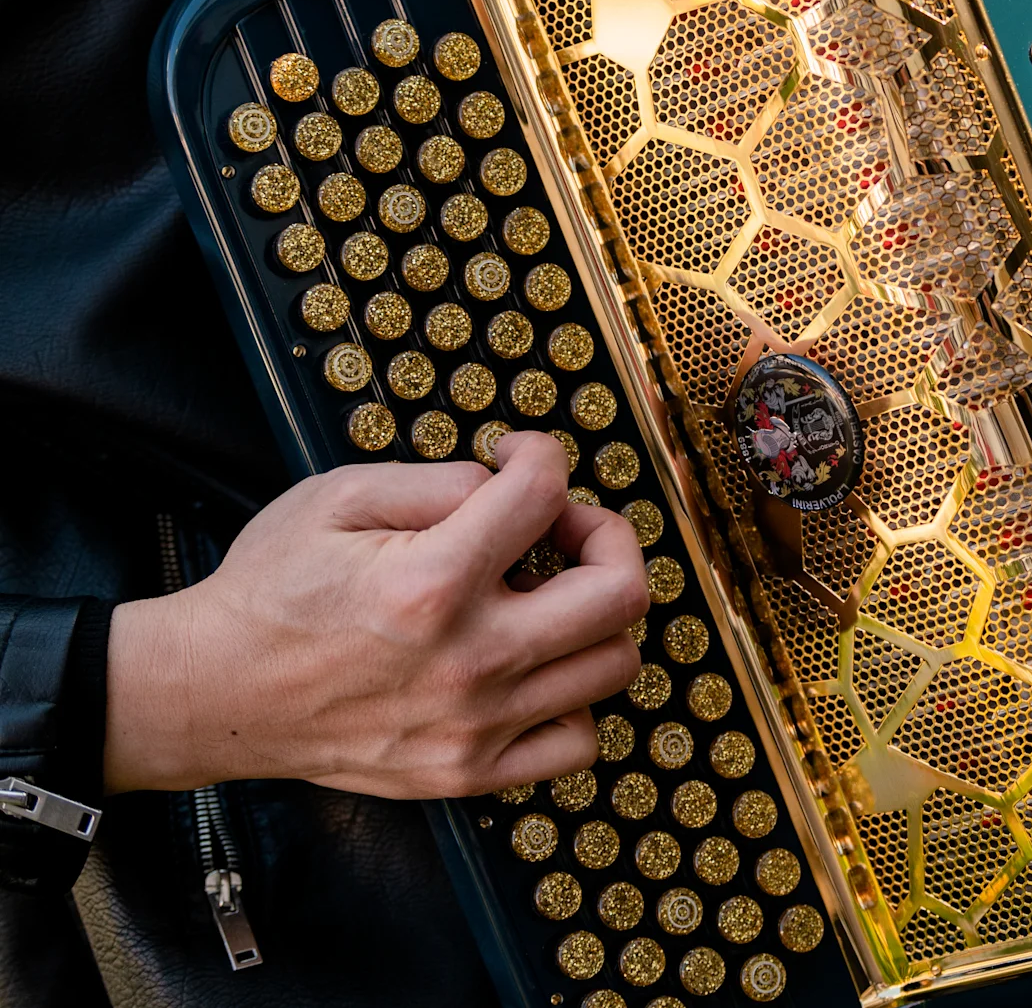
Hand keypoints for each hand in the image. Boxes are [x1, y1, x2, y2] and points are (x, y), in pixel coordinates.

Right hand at [102, 432, 648, 797]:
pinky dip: (574, 699)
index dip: (542, 456)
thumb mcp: (338, 497)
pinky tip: (536, 667)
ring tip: (549, 594)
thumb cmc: (269, 594)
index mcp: (433, 582)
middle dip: (607, 537)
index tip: (520, 462)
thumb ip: (439, 480)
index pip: (545, 493)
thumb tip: (512, 482)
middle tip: (564, 527)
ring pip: (614, 665)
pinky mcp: (468, 772)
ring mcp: (475, 724)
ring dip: (596, 616)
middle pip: (621, 593)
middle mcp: (469, 660)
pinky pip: (576, 742)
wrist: (212, 693)